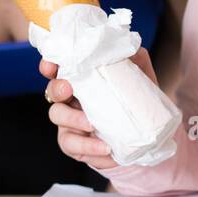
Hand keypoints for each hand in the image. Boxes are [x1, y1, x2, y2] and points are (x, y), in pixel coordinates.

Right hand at [40, 51, 159, 170]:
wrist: (148, 133)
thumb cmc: (136, 100)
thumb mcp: (140, 76)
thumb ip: (135, 60)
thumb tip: (132, 49)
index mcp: (81, 78)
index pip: (59, 67)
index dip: (49, 65)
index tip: (51, 66)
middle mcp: (70, 98)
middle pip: (52, 90)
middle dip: (57, 88)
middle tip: (69, 90)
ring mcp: (70, 121)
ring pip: (57, 116)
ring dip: (73, 119)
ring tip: (93, 125)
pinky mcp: (75, 144)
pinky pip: (72, 145)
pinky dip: (88, 146)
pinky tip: (105, 147)